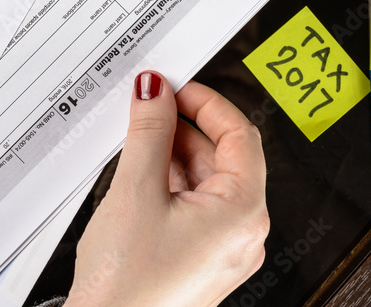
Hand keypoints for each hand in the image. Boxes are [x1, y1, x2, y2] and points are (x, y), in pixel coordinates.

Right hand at [65, 72, 268, 306]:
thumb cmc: (127, 285)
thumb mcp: (135, 191)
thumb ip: (149, 132)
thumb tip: (155, 93)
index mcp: (242, 213)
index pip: (240, 134)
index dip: (207, 102)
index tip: (177, 86)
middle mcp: (242, 233)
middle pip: (224, 157)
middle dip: (185, 129)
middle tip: (150, 106)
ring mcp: (223, 250)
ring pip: (207, 182)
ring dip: (174, 155)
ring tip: (139, 140)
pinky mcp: (200, 261)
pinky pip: (195, 208)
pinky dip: (171, 185)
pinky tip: (141, 175)